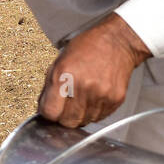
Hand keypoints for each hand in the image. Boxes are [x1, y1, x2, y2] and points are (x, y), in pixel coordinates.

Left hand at [37, 13, 151, 127]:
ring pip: (84, 122)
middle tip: (67, 105)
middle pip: (67, 122)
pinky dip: (94, 112)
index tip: (52, 109)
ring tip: (84, 97)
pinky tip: (95, 96)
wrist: (118, 41)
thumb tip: (44, 108)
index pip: (50, 112)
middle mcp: (83, 86)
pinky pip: (99, 117)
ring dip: (81, 114)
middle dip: (64, 117)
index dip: (49, 113)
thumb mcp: (61, 60)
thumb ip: (51, 86)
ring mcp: (101, 94)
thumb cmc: (88, 47)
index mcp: (65, 75)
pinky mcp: (115, 100)